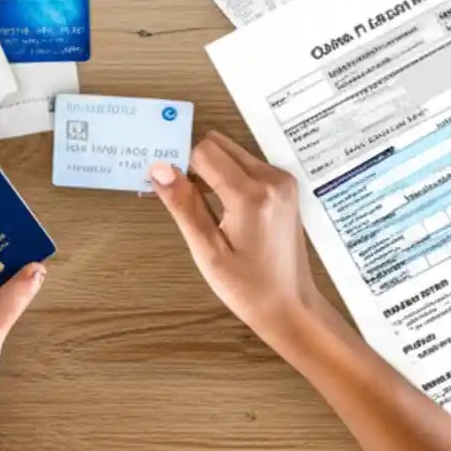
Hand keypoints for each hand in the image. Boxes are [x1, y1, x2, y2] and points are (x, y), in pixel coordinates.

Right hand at [148, 130, 321, 345]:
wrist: (291, 305)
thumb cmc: (247, 288)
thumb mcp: (208, 251)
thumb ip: (184, 205)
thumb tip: (159, 169)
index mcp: (251, 196)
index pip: (203, 152)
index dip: (179, 166)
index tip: (169, 189)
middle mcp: (271, 179)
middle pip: (217, 144)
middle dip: (194, 163)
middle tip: (184, 198)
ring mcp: (281, 180)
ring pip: (231, 151)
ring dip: (210, 169)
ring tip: (203, 206)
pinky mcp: (284, 185)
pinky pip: (245, 163)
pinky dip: (226, 175)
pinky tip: (221, 205)